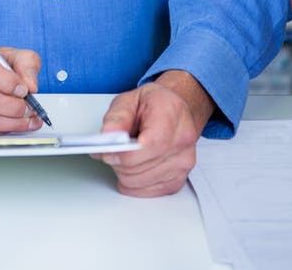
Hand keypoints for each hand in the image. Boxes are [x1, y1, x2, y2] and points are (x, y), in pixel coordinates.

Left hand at [92, 71, 213, 197]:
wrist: (174, 110)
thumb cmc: (153, 103)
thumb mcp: (129, 99)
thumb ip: (117, 117)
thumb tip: (107, 136)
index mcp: (171, 113)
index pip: (152, 145)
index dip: (126, 155)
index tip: (108, 153)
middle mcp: (183, 139)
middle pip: (144, 167)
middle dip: (119, 164)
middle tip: (111, 151)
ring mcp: (184, 161)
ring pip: (143, 182)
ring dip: (125, 174)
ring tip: (123, 156)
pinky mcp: (180, 178)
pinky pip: (149, 192)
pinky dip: (134, 184)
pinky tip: (132, 168)